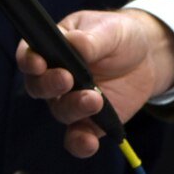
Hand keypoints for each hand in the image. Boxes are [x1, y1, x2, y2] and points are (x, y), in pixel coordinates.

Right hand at [15, 8, 173, 156]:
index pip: (29, 56)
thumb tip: (74, 43)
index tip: (38, 63)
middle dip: (49, 85)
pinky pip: (77, 137)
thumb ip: (89, 39)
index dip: (29, 61)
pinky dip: (80, 143)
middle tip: (67, 79)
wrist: (145, 59)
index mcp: (51, 49)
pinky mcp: (88, 122)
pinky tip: (89, 142)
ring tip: (95, 99)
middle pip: (38, 87)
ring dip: (74, 107)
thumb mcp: (108, 30)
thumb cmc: (118, 37)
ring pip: (60, 111)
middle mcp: (53, 78)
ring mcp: (69, 101)